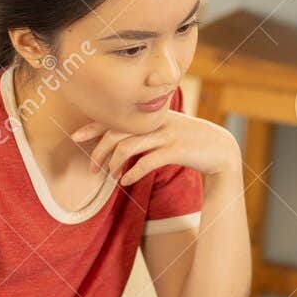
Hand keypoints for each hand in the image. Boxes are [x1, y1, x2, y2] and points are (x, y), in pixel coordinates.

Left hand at [72, 110, 241, 184]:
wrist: (220, 149)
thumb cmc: (188, 142)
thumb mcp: (165, 130)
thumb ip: (144, 131)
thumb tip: (117, 140)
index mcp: (151, 115)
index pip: (116, 117)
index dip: (93, 126)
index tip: (75, 136)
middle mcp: (156, 121)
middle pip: (118, 132)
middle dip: (99, 151)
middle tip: (91, 169)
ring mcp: (167, 134)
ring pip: (130, 147)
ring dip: (114, 164)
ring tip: (108, 177)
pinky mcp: (177, 150)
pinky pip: (148, 161)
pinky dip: (133, 173)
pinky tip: (125, 182)